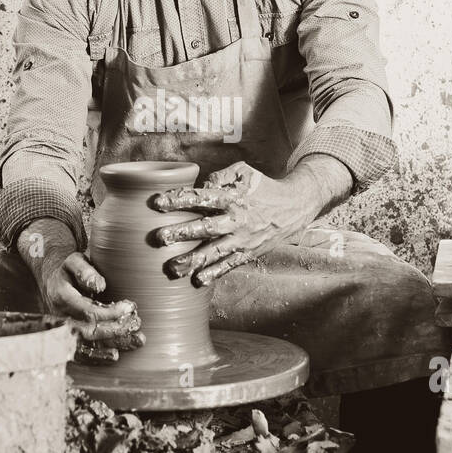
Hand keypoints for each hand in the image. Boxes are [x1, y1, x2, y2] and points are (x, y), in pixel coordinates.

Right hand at [19, 219, 143, 363]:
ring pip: (87, 345)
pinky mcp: (66, 339)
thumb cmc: (68, 270)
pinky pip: (80, 353)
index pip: (88, 312)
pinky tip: (116, 355)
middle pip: (89, 331)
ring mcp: (62, 331)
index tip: (130, 306)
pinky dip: (98, 356)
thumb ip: (85, 271)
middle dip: (116, 330)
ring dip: (113, 345)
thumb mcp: (74, 261)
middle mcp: (60, 317)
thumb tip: (99, 286)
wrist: (51, 281)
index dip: (111, 312)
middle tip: (137, 323)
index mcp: (61, 297)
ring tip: (137, 341)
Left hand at [148, 161, 320, 286]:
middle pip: (206, 228)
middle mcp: (236, 220)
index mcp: (233, 197)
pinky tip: (198, 280)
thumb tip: (200, 186)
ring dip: (193, 260)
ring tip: (173, 268)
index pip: (202, 197)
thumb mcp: (244, 173)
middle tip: (159, 238)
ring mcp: (242, 239)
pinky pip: (229, 265)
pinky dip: (214, 274)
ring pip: (215, 252)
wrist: (294, 208)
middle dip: (182, 233)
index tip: (157, 202)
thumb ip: (220, 176)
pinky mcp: (248, 253)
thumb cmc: (262, 188)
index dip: (179, 199)